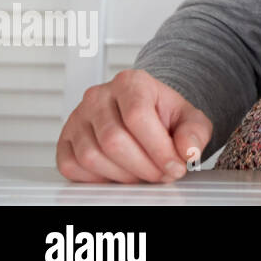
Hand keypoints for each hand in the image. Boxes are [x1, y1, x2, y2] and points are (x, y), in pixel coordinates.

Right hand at [57, 68, 211, 182]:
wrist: (146, 114)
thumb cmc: (165, 116)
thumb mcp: (189, 119)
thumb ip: (195, 132)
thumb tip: (188, 152)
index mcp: (130, 82)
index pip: (137, 116)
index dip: (158, 148)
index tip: (174, 166)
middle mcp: (98, 96)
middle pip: (113, 140)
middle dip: (143, 166)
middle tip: (161, 175)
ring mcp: (77, 118)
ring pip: (92, 156)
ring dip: (122, 175)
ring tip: (144, 174)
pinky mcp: (64, 140)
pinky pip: (72, 167)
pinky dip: (98, 178)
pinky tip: (120, 173)